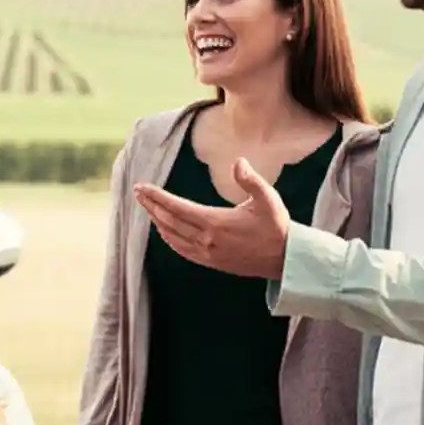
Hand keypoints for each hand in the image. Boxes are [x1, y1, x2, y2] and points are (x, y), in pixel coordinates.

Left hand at [133, 157, 289, 278]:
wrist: (285, 259)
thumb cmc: (276, 226)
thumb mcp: (268, 199)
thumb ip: (251, 180)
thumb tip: (238, 161)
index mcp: (216, 222)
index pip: (177, 208)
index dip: (157, 197)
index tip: (142, 187)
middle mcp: (207, 240)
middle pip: (169, 221)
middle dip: (151, 206)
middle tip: (138, 192)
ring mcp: (208, 253)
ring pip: (173, 236)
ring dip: (157, 220)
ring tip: (147, 207)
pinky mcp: (212, 262)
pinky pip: (182, 250)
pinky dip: (168, 238)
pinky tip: (163, 231)